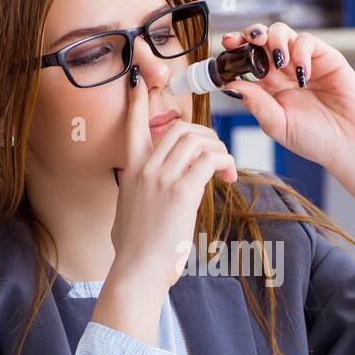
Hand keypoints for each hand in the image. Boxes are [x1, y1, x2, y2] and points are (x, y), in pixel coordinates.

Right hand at [108, 66, 237, 290]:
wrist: (136, 273)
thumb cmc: (134, 252)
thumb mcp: (126, 214)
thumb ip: (134, 197)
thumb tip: (139, 199)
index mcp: (131, 171)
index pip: (133, 125)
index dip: (138, 100)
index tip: (142, 80)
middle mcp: (144, 169)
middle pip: (180, 128)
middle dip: (206, 135)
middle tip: (217, 156)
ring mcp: (162, 179)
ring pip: (197, 140)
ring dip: (218, 148)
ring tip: (225, 168)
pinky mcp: (181, 193)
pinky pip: (209, 159)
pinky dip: (224, 161)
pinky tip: (227, 175)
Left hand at [218, 21, 354, 176]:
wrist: (347, 143)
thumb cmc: (314, 139)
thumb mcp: (277, 125)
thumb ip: (256, 103)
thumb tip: (230, 84)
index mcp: (267, 87)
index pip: (246, 60)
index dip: (235, 50)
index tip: (225, 47)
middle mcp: (283, 71)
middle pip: (261, 40)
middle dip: (250, 35)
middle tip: (248, 42)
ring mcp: (303, 62)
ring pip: (281, 33)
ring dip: (274, 41)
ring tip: (279, 61)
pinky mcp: (325, 57)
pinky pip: (306, 41)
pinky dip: (300, 52)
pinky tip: (302, 74)